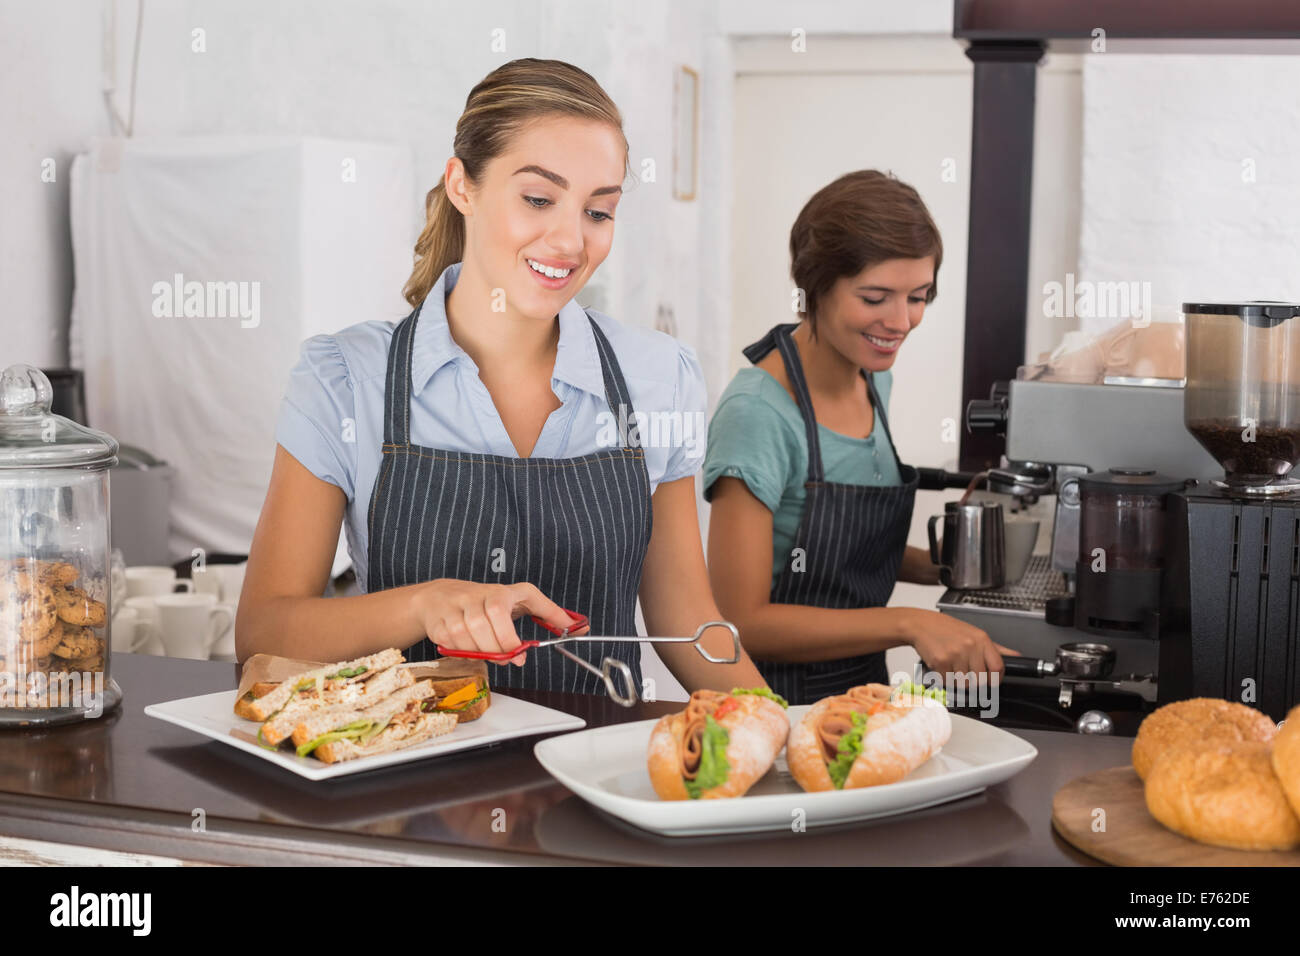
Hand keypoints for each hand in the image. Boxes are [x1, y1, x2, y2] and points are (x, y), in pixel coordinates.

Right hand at [407, 579, 587, 667]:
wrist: (440, 596)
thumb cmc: (487, 599)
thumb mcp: (521, 599)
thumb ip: (549, 612)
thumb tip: (578, 627)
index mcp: (497, 592)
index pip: (499, 612)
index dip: (509, 638)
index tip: (520, 656)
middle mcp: (473, 598)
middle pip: (482, 629)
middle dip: (497, 650)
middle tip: (508, 659)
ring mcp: (453, 610)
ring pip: (465, 639)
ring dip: (481, 652)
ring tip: (490, 652)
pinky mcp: (438, 624)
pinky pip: (452, 645)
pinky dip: (463, 653)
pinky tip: (470, 648)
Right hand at [896, 608, 1018, 678]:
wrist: (920, 624)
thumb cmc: (947, 629)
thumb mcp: (974, 634)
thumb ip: (996, 649)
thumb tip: (1017, 658)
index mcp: (982, 639)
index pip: (998, 668)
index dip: (995, 679)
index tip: (990, 680)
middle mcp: (970, 646)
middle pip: (981, 680)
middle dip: (973, 681)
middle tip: (965, 672)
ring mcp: (955, 654)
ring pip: (964, 684)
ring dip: (957, 680)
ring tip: (952, 667)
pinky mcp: (941, 661)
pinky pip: (948, 682)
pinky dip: (944, 679)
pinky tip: (942, 666)